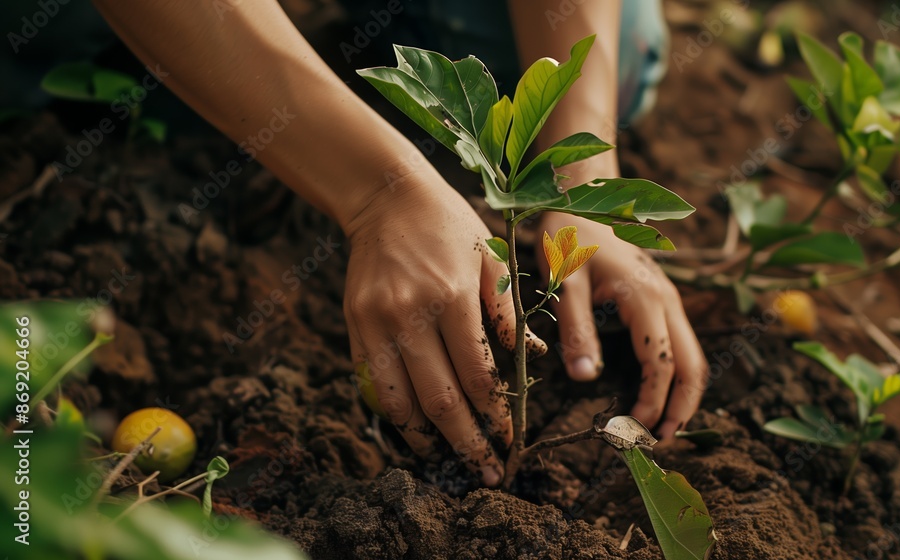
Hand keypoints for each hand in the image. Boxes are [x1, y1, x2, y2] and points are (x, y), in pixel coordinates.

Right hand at [343, 169, 545, 486]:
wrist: (385, 197)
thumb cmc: (448, 226)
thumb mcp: (490, 257)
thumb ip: (508, 310)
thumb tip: (530, 358)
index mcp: (453, 297)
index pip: (477, 374)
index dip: (495, 414)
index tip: (509, 437)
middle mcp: (411, 315)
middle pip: (439, 398)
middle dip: (466, 442)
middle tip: (486, 472)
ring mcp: (377, 323)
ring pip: (399, 401)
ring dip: (425, 440)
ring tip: (447, 463)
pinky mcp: (355, 326)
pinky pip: (371, 384)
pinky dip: (392, 415)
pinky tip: (412, 432)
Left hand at [536, 211, 706, 439]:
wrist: (583, 200)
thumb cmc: (571, 241)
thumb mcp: (566, 284)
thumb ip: (577, 329)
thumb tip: (584, 377)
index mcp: (646, 300)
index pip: (660, 365)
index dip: (651, 402)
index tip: (631, 431)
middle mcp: (668, 301)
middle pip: (693, 366)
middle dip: (682, 408)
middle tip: (659, 441)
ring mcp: (670, 299)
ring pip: (693, 356)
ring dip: (684, 394)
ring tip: (662, 426)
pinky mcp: (664, 299)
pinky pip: (682, 344)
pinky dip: (679, 374)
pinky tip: (660, 392)